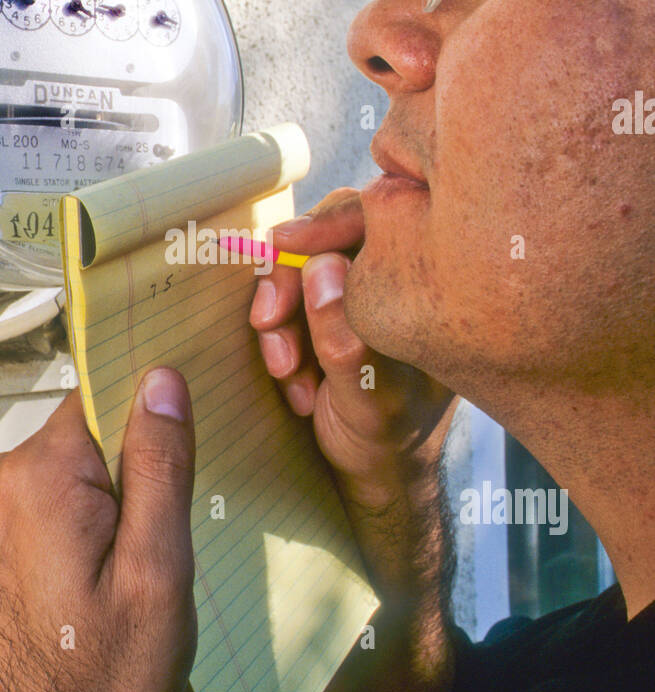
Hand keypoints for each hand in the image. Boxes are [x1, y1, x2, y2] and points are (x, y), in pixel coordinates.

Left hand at [0, 370, 196, 691]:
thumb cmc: (95, 683)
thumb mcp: (157, 572)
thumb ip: (160, 466)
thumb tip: (163, 380)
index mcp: (45, 474)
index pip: (110, 390)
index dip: (158, 414)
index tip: (192, 446)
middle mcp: (8, 481)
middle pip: (95, 430)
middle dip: (142, 467)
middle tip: (174, 528)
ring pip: (81, 469)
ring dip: (120, 502)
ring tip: (142, 565)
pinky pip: (59, 502)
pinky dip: (94, 526)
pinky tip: (111, 579)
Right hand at [250, 190, 457, 607]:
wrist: (379, 471)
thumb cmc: (391, 435)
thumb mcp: (373, 398)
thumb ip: (346, 339)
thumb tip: (320, 270)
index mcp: (425, 282)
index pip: (374, 220)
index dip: (322, 227)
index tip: (280, 246)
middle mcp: (391, 276)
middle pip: (323, 241)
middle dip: (288, 285)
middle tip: (267, 324)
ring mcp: (354, 294)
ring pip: (296, 272)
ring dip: (281, 325)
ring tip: (292, 377)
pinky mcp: (324, 312)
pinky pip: (284, 303)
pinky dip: (280, 341)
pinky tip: (298, 387)